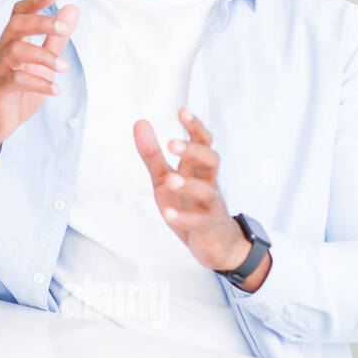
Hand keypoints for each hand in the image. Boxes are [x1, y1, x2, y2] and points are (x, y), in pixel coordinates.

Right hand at [0, 0, 78, 166]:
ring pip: (16, 50)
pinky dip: (39, 83)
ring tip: (64, 67)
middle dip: (41, 22)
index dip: (35, 1)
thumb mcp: (43, 65)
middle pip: (16, 25)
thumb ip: (56, 39)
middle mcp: (1, 51)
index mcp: (11, 42)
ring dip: (44, 56)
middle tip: (63, 28)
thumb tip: (72, 9)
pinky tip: (55, 89)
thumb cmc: (17, 93)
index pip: (19, 13)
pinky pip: (17, 80)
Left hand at [132, 107, 249, 271]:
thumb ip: (153, 154)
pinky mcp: (208, 228)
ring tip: (171, 179)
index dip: (195, 127)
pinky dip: (184, 217)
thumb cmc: (190, 206)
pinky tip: (168, 214)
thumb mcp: (165, 179)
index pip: (204, 143)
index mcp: (198, 170)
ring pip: (207, 191)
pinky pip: (200, 222)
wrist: (218, 245)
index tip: (181, 111)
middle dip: (194, 151)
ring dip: (189, 184)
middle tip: (173, 143)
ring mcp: (210, 206)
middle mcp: (208, 184)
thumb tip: (140, 123)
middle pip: (211, 161)